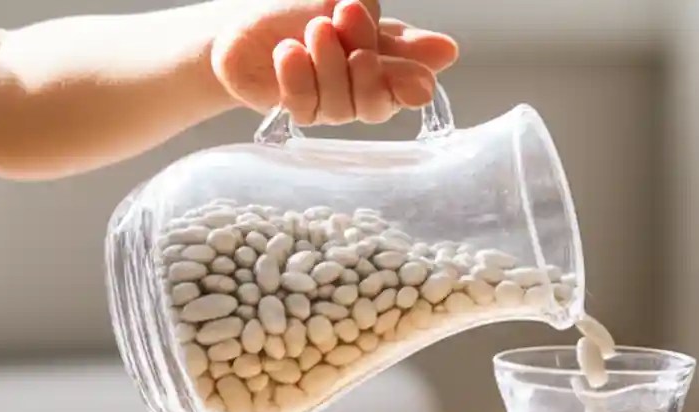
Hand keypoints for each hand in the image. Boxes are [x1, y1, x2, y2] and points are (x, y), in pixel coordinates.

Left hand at [211, 0, 457, 124]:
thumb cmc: (306, 13)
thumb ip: (398, 38)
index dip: (409, 83)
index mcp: (385, 72)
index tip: (408, 71)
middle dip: (366, 64)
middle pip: (376, 102)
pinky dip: (298, 76)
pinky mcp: (293, 111)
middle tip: (349, 16)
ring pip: (340, 105)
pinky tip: (288, 51)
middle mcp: (359, 96)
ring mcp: (327, 108)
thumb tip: (448, 52)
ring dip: (329, 62)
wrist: (250, 20)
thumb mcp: (358, 13)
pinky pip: (303, 104)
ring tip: (317, 28)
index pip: (409, 90)